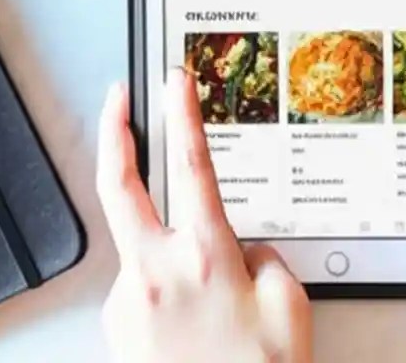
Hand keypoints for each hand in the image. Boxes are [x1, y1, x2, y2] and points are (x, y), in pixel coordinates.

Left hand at [95, 73, 312, 362]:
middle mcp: (156, 272)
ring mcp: (128, 299)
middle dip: (114, 131)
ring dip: (168, 252)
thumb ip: (267, 258)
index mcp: (205, 257)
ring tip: (210, 304)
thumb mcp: (291, 307)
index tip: (173, 81)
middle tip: (116, 99)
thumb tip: (245, 246)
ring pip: (143, 246)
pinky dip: (166, 289)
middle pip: (118, 183)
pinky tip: (193, 321)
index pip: (189, 165)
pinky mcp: (117, 325)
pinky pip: (143, 287)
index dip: (181, 114)